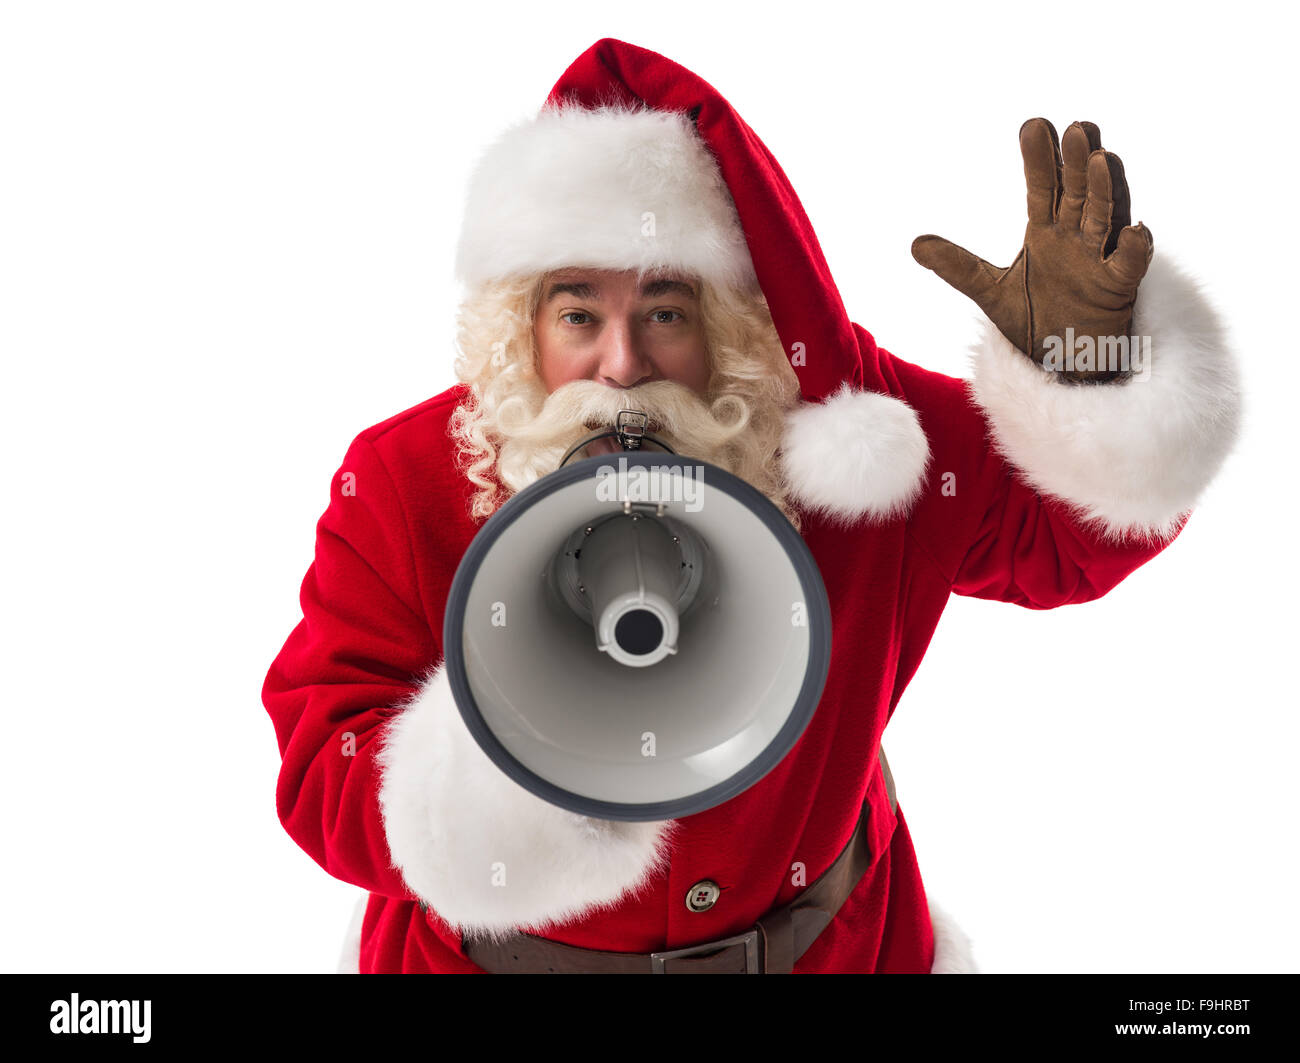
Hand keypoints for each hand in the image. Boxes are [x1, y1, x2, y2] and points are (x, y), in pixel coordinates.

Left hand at [912, 119, 1153, 382]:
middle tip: (1077, 127)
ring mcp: (1099, 259)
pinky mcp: (1118, 288)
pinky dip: (1133, 248)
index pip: (1043, 187)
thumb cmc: (1033, 320)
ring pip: (1106, 217)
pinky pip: (1128, 265)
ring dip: (1105, 189)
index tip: (1033, 125)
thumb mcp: (989, 292)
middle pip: (1078, 192)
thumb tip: (915, 245)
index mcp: (1046, 231)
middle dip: (1075, 163)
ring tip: (1100, 159)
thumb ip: (957, 267)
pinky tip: (1133, 230)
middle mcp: (1075, 236)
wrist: (1061, 362)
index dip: (1039, 158)